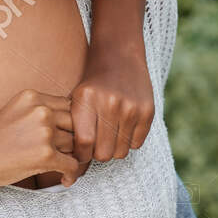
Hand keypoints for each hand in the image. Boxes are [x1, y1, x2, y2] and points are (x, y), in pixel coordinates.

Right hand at [0, 89, 82, 189]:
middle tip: (69, 155)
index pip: (69, 106)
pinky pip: (73, 165)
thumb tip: (73, 123)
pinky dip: (72, 175)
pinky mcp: (45, 155)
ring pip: (75, 144)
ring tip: (64, 169)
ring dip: (72, 158)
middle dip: (73, 141)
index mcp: (33, 97)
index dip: (71, 124)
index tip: (66, 138)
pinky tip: (64, 179)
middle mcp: (40, 110)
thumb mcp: (15, 113)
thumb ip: (40, 112)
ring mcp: (44, 132)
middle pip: (76, 124)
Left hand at [70, 43, 154, 177]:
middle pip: (103, 153)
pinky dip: (129, 141)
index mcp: (87, 100)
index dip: (81, 156)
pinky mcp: (147, 111)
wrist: (119, 57)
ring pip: (120, 152)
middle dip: (97, 153)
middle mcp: (110, 103)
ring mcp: (131, 107)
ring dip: (114, 148)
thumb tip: (69, 161)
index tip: (80, 153)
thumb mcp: (75, 98)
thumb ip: (71, 127)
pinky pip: (136, 144)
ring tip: (109, 134)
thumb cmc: (92, 84)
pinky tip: (122, 127)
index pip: (84, 144)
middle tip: (95, 144)